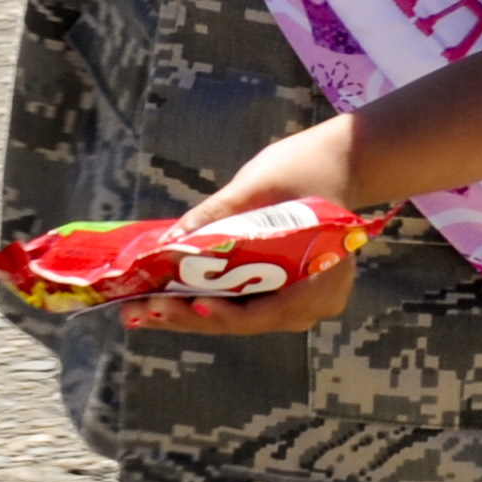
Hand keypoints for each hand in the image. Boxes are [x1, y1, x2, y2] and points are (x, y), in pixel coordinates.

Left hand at [123, 117, 363, 337]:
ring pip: (239, 316)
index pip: (269, 312)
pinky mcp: (283, 291)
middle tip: (140, 312)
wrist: (341, 160)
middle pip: (246, 321)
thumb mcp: (261, 183)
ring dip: (190, 312)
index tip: (191, 304)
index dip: (227, 313)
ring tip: (140, 309)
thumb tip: (171, 240)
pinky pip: (242, 303)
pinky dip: (206, 299)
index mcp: (324, 280)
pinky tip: (165, 297)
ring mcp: (299, 302)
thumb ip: (220, 213)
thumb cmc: (307, 167)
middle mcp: (314, 303)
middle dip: (190, 316)